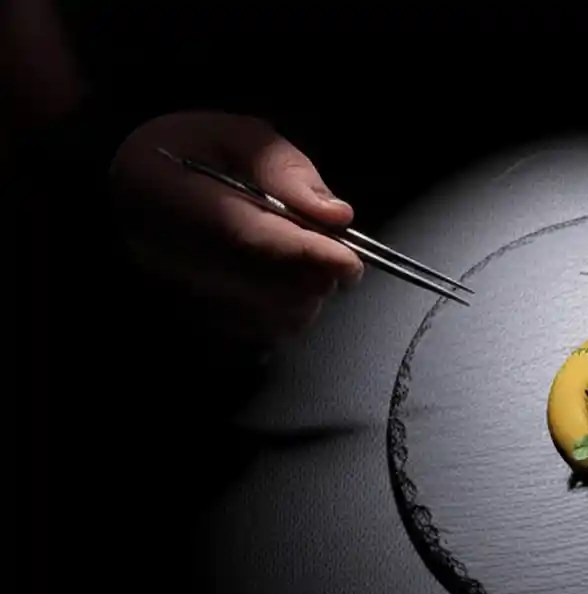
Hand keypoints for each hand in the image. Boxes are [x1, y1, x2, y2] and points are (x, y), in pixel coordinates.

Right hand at [110, 111, 361, 341]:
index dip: (310, 253)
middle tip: (332, 256)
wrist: (113, 186)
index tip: (350, 260)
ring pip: (269, 323)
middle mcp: (167, 257)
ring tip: (304, 269)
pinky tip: (276, 292)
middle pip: (268, 291)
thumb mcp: (233, 135)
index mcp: (172, 197)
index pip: (253, 238)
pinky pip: (252, 340)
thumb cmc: (178, 154)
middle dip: (316, 278)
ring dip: (303, 301)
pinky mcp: (184, 322)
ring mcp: (174, 296)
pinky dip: (278, 320)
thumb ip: (286, 169)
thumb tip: (336, 214)